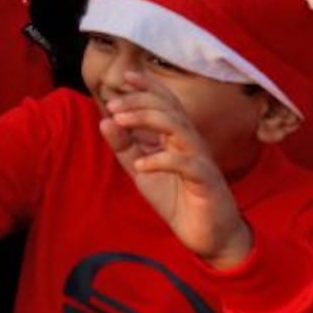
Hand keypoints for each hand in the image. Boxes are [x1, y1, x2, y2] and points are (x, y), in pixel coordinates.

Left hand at [99, 70, 252, 267]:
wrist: (208, 236)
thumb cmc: (177, 198)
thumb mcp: (141, 171)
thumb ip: (124, 147)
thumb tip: (104, 120)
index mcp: (177, 137)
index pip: (166, 103)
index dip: (149, 86)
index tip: (125, 76)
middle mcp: (191, 142)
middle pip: (170, 109)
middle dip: (140, 101)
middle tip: (113, 106)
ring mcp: (201, 160)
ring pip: (179, 128)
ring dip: (147, 120)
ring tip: (120, 122)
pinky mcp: (206, 181)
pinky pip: (186, 163)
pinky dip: (162, 160)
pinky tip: (141, 166)